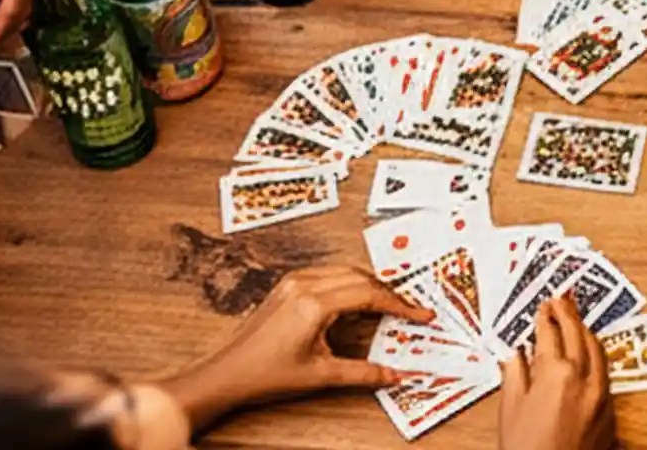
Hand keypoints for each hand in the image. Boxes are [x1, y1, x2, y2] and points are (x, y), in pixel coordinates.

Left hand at [161, 265, 434, 430]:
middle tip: (409, 310)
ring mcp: (293, 283)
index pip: (369, 294)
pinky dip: (349, 283)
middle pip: (360, 277)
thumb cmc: (265, 374)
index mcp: (314, 304)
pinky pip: (327, 274)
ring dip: (369, 285)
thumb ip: (364, 373)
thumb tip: (394, 375)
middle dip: (389, 292)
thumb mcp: (321, 375)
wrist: (227, 375)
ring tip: (388, 304)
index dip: (399, 304)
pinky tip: (357, 301)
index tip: (419, 314)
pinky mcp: (286, 286)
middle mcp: (304, 285)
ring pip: (344, 271)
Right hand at [500, 296, 615, 449]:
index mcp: (556, 374)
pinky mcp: (609, 411)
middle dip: (568, 314)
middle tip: (561, 300)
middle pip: (578, 334)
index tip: (542, 307)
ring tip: (577, 320)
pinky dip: (595, 357)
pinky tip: (588, 355)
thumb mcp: (510, 409)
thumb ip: (514, 374)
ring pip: (598, 350)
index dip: (544, 317)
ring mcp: (600, 395)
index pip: (550, 334)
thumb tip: (515, 354)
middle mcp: (584, 379)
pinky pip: (605, 373)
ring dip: (586, 331)